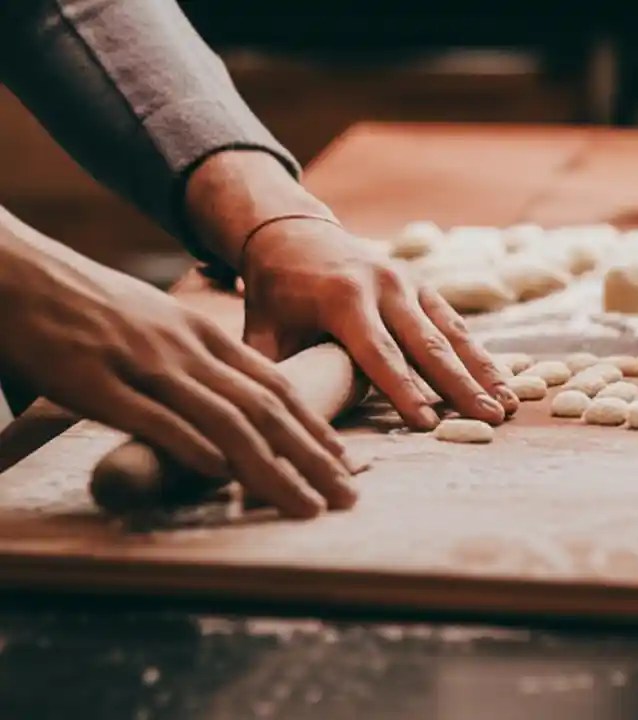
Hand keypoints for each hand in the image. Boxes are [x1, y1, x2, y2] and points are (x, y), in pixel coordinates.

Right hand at [0, 227, 356, 517]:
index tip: (346, 459)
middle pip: (266, 408)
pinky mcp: (99, 384)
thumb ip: (195, 363)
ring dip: (273, 467)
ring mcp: (145, 366)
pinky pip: (156, 419)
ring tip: (306, 503)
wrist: (19, 276)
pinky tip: (224, 476)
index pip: (276, 385)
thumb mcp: (157, 326)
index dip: (316, 425)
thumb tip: (226, 411)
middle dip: (314, 456)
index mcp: (203, 335)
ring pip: (226, 421)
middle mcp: (186, 350)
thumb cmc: (87, 306)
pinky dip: (194, 447)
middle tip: (348, 493)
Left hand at [238, 219, 517, 429]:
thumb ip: (275, 373)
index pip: (379, 354)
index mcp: (344, 298)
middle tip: (491, 418)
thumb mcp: (263, 330)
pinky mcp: (423, 287)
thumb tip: (268, 426)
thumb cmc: (276, 294)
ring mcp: (410, 283)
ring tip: (507, 403)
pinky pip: (455, 323)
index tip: (427, 424)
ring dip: (482, 370)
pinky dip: (478, 354)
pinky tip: (500, 380)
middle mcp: (385, 286)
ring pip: (452, 333)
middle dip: (461, 385)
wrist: (294, 234)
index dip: (402, 391)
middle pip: (429, 345)